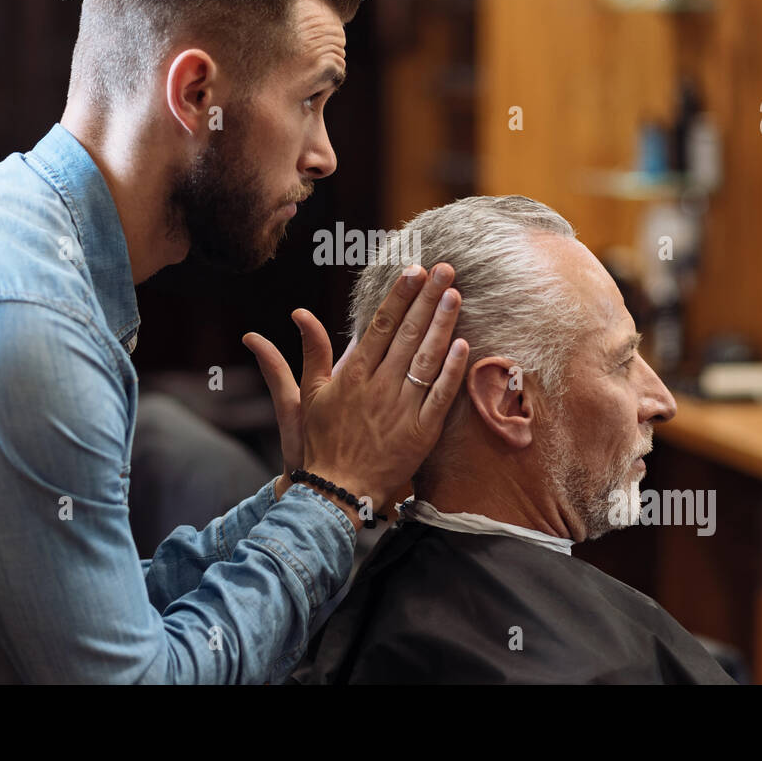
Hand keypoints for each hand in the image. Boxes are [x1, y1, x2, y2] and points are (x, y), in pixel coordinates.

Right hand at [247, 264, 468, 525]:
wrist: (336, 491)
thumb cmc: (320, 441)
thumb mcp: (306, 394)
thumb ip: (309, 351)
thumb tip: (298, 312)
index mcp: (352, 375)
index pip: (380, 325)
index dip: (399, 296)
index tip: (414, 270)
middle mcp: (379, 387)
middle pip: (409, 335)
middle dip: (427, 299)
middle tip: (445, 269)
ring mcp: (402, 409)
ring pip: (427, 359)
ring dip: (443, 325)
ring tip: (455, 295)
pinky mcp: (421, 433)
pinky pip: (441, 396)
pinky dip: (452, 371)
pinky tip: (463, 345)